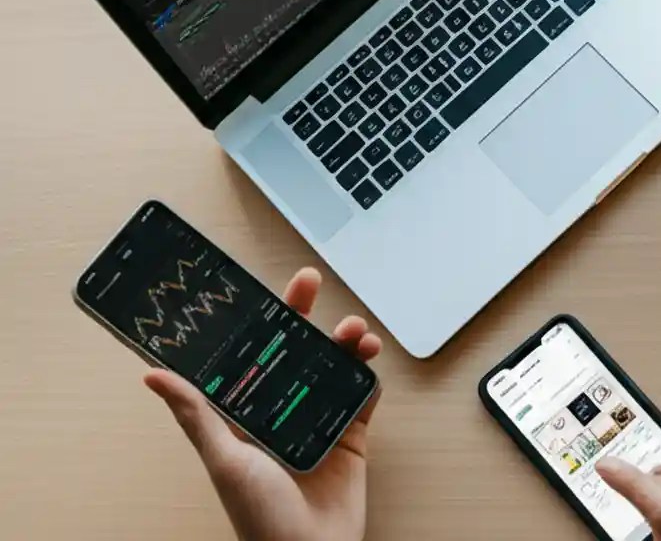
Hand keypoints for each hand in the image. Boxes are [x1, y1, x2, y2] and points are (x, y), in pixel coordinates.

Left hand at [143, 268, 382, 540]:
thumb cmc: (260, 518)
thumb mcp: (223, 460)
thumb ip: (196, 415)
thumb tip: (153, 375)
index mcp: (246, 413)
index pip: (252, 353)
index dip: (259, 318)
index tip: (261, 287)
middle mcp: (281, 410)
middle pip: (294, 349)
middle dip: (304, 314)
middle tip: (310, 280)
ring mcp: (317, 420)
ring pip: (333, 365)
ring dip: (345, 342)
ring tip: (355, 332)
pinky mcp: (349, 437)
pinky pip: (362, 397)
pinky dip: (368, 376)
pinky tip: (370, 362)